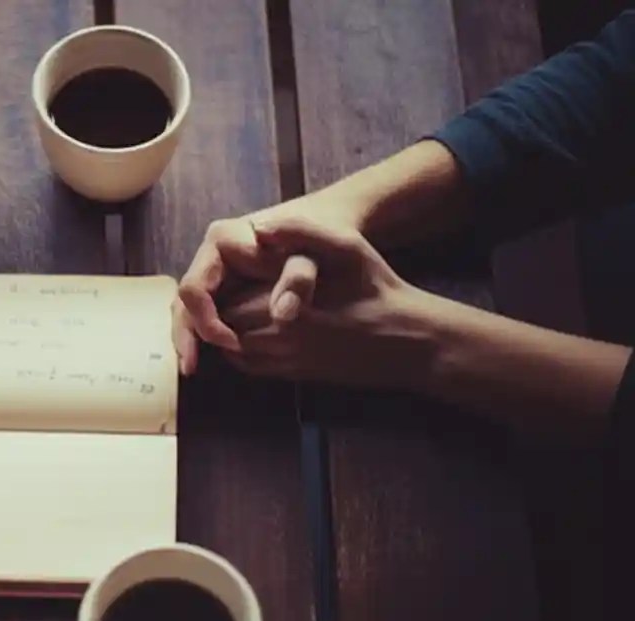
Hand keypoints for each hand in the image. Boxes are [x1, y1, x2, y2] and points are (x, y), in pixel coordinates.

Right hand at [176, 204, 331, 373]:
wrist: (329, 225)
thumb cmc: (323, 238)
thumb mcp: (319, 252)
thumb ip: (299, 278)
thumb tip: (281, 314)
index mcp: (223, 240)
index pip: (196, 288)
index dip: (208, 321)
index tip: (235, 343)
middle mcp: (211, 255)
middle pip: (185, 299)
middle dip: (187, 334)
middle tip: (191, 368)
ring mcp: (214, 271)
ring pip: (188, 308)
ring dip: (188, 339)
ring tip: (190, 370)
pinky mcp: (222, 286)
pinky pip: (203, 312)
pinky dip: (201, 336)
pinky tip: (202, 361)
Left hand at [209, 215, 439, 388]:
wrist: (410, 342)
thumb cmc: (380, 291)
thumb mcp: (348, 249)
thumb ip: (302, 232)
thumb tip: (259, 229)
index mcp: (286, 310)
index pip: (226, 302)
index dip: (226, 284)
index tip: (236, 268)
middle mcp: (279, 343)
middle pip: (226, 326)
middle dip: (224, 307)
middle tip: (234, 283)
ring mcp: (286, 364)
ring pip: (233, 350)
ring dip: (230, 329)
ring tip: (243, 302)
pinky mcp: (295, 377)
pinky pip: (251, 367)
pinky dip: (242, 349)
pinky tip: (256, 326)